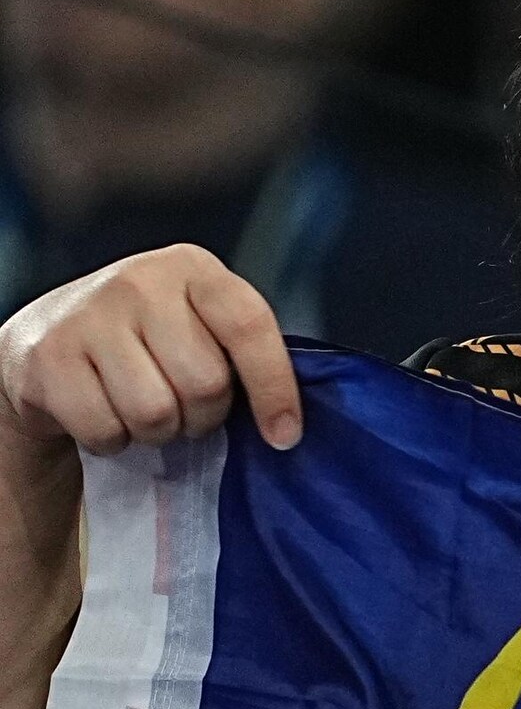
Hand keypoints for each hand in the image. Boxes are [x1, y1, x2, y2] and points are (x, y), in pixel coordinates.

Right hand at [0, 246, 304, 454]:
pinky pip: (106, 429)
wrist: (45, 336)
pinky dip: (112, 440)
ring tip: (145, 411)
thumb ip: (238, 349)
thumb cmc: (146, 339)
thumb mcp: (196, 322)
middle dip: (204, 416)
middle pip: (205, 384)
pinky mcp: (48, 358)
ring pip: (156, 413)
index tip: (285, 436)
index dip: (275, 389)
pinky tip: (104, 413)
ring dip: (158, 432)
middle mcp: (140, 282)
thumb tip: (287, 421)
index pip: (249, 327)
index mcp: (193, 269)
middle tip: (188, 411)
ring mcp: (88, 316)